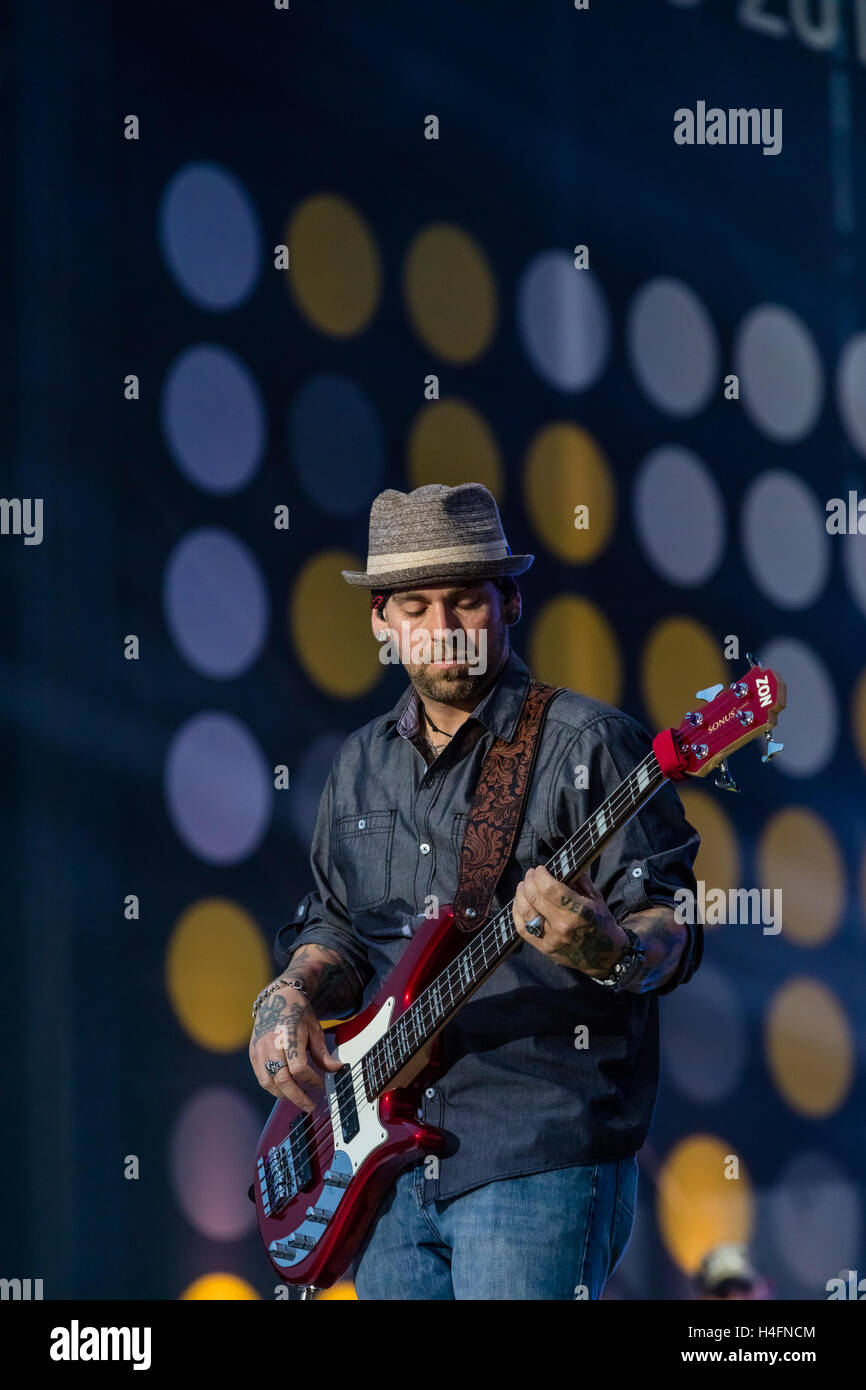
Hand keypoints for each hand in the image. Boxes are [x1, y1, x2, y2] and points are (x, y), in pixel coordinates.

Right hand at [249, 978, 342, 1112]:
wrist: (277, 998)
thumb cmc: (298, 1014)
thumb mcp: (315, 1029)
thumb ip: (323, 1053)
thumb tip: (337, 1069)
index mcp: (288, 1035)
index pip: (298, 1067)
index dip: (311, 1080)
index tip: (321, 1085)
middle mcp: (271, 1043)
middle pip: (281, 1079)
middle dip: (297, 1096)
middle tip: (310, 1105)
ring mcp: (259, 1049)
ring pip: (269, 1082)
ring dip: (284, 1094)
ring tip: (299, 1097)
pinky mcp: (253, 1054)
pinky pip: (262, 1077)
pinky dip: (274, 1087)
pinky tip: (286, 1089)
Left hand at [513, 864, 627, 977]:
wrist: (604, 957)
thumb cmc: (601, 924)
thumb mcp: (596, 899)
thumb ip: (580, 881)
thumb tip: (563, 865)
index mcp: (576, 911)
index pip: (549, 888)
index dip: (540, 875)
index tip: (539, 869)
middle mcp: (561, 926)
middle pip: (534, 897)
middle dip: (529, 881)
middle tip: (530, 874)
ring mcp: (550, 939)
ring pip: (525, 912)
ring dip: (520, 895)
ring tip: (523, 886)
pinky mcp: (543, 949)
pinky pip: (521, 929)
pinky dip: (516, 913)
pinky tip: (519, 903)